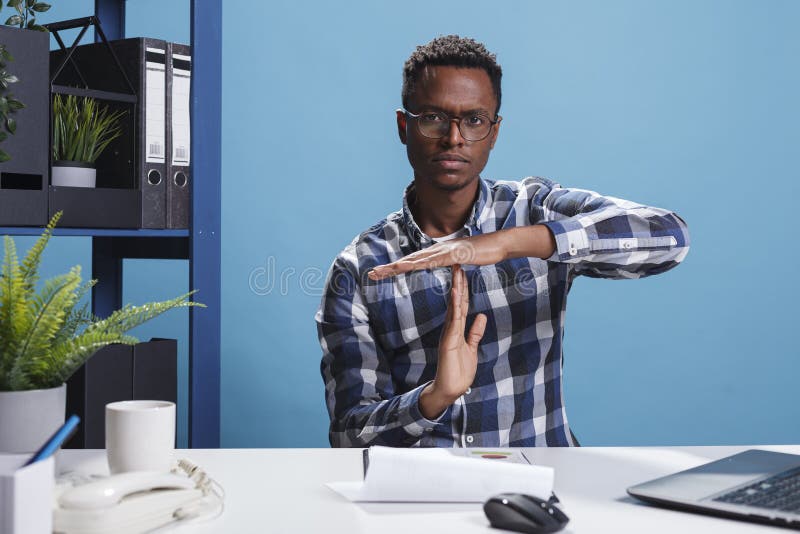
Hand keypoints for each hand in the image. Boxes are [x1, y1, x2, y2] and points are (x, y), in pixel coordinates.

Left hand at [368, 232, 508, 280]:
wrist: (497, 244)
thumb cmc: (481, 252)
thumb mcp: (461, 260)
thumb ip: (450, 261)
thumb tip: (443, 262)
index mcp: (436, 253)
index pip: (412, 262)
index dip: (395, 268)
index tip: (381, 274)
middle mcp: (436, 250)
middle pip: (408, 260)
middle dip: (389, 268)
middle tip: (372, 274)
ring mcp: (443, 251)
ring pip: (416, 260)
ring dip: (399, 266)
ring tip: (383, 271)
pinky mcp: (452, 254)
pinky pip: (433, 261)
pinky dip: (420, 264)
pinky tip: (410, 267)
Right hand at [419, 264, 486, 419]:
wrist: (449, 389)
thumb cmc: (458, 371)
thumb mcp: (471, 348)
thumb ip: (475, 332)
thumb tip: (481, 316)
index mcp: (457, 328)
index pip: (462, 304)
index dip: (464, 288)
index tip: (464, 272)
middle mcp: (451, 327)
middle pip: (457, 301)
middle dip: (459, 282)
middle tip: (459, 263)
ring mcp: (449, 333)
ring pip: (454, 306)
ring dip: (457, 289)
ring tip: (458, 272)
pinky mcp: (449, 340)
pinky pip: (453, 320)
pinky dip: (455, 306)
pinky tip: (457, 293)